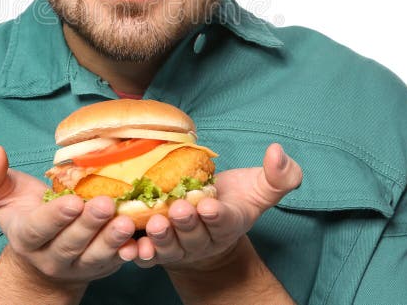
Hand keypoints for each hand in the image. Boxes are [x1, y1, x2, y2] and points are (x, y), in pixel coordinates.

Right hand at [0, 145, 137, 286]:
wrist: (42, 257)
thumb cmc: (25, 215)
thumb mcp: (2, 195)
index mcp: (27, 237)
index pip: (38, 229)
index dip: (55, 217)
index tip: (71, 200)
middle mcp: (52, 256)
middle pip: (71, 243)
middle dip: (88, 224)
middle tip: (105, 203)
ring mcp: (79, 265)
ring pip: (95, 255)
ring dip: (112, 239)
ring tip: (127, 220)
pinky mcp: (103, 267)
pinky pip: (118, 263)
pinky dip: (130, 254)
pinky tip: (140, 243)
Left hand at [135, 142, 302, 269]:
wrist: (207, 223)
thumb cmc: (233, 200)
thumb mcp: (260, 188)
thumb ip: (278, 175)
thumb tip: (277, 152)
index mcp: (228, 224)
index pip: (224, 221)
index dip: (216, 215)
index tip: (209, 204)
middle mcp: (203, 240)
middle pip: (194, 235)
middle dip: (186, 223)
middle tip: (178, 209)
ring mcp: (179, 247)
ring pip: (169, 247)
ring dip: (160, 238)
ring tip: (153, 223)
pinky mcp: (156, 250)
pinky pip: (146, 256)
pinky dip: (136, 253)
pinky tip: (128, 246)